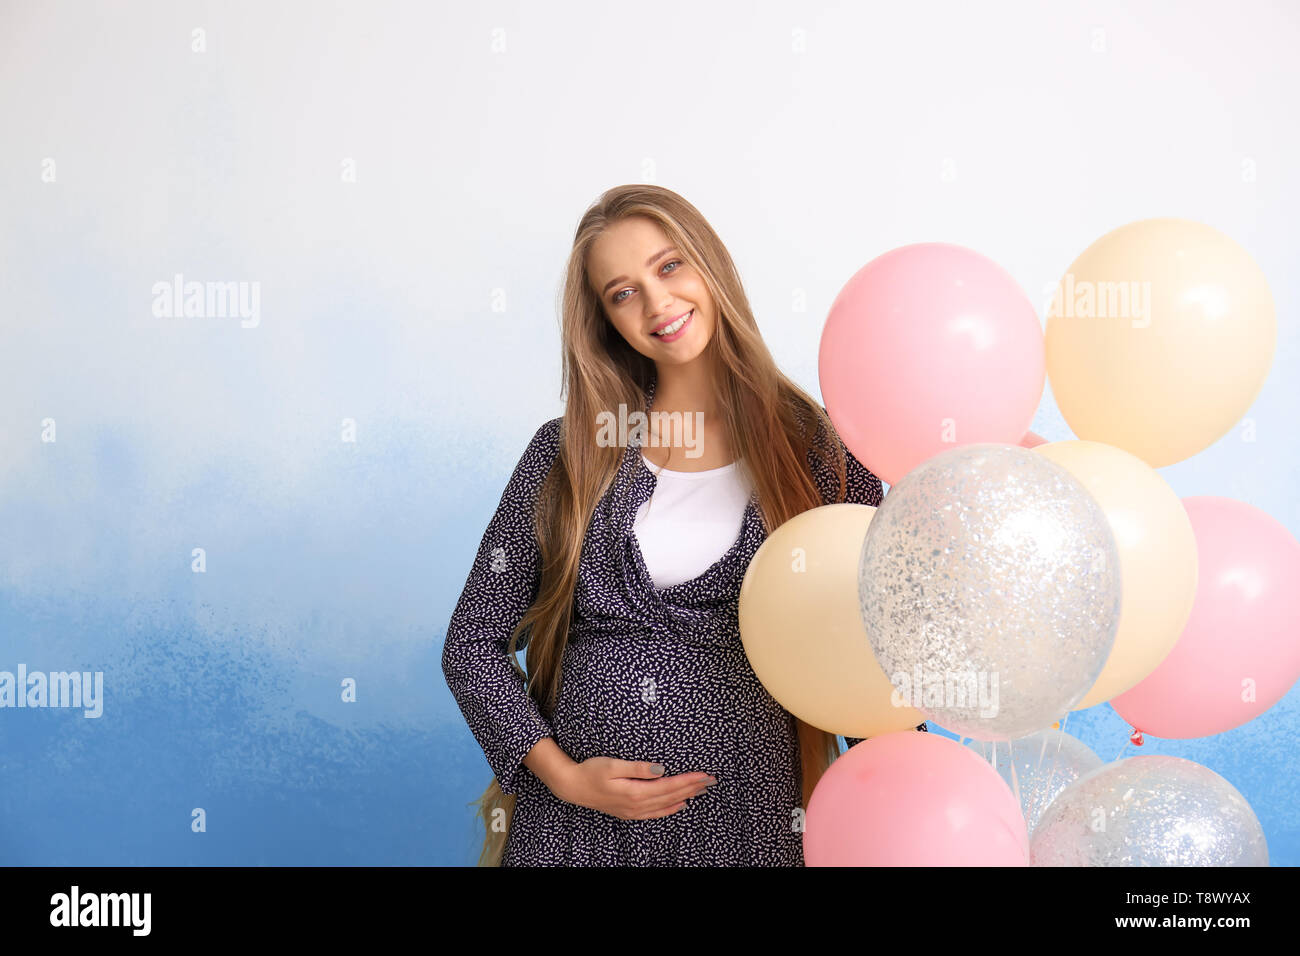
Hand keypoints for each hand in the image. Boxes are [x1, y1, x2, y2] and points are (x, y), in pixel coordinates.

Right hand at [556, 757, 717, 820]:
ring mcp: (634, 811)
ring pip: (667, 805)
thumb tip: (660, 768)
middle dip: (693, 787)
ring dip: (686, 797)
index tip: (704, 774)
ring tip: (702, 790)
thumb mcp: (613, 764)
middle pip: (672, 796)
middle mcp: (637, 804)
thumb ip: (637, 767)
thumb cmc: (591, 771)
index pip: (669, 785)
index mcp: (635, 792)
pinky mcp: (630, 812)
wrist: (573, 787)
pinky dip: (671, 809)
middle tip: (712, 780)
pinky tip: (681, 805)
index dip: (689, 780)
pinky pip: (656, 813)